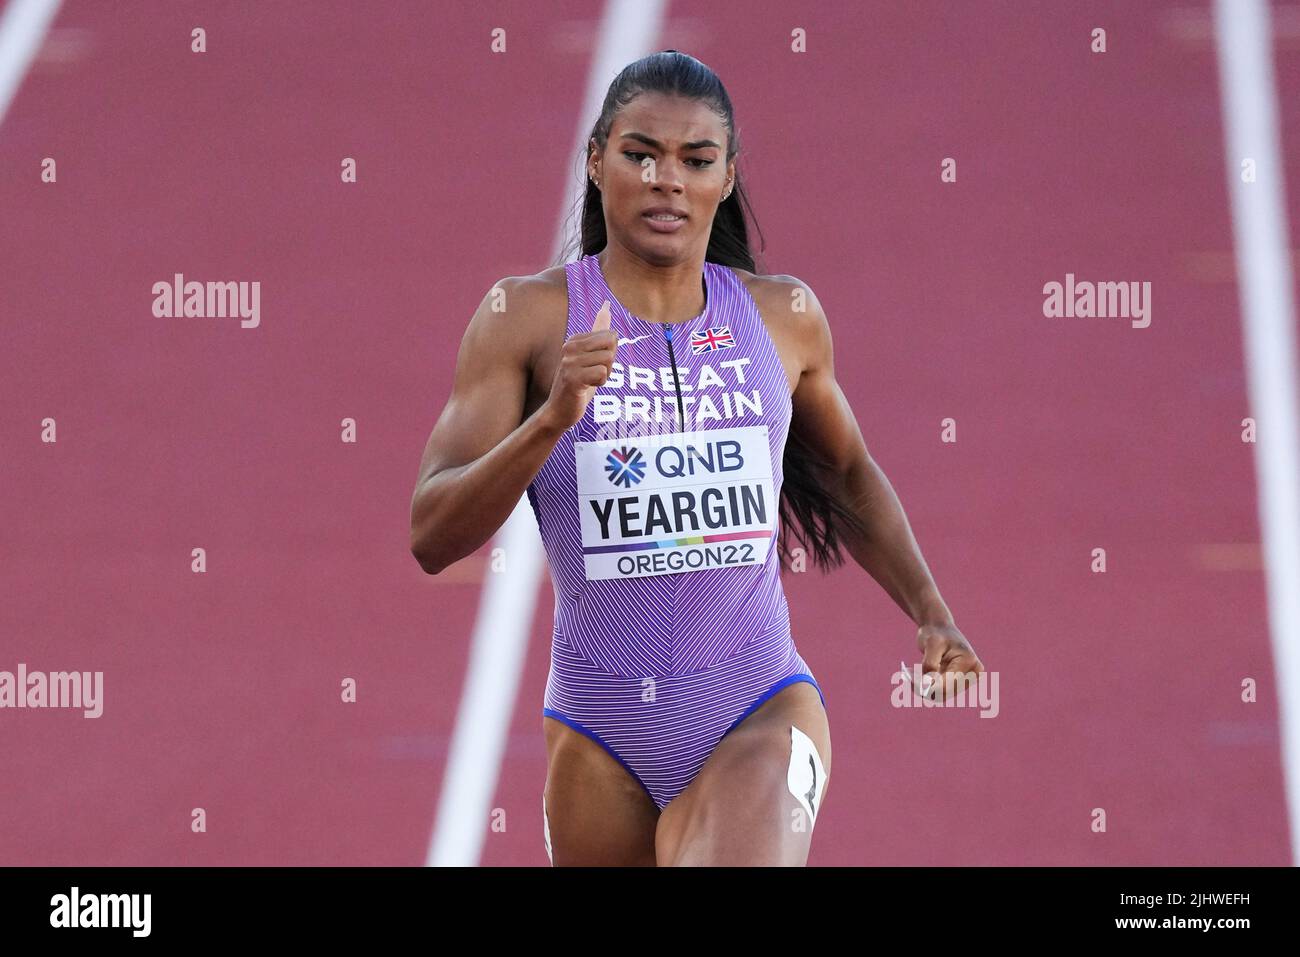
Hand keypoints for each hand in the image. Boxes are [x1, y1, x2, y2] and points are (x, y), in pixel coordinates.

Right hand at [541, 299, 616, 431]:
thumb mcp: (589, 355)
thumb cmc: (577, 384)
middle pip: (611, 346)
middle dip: (608, 364)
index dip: (607, 355)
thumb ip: (598, 332)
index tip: (591, 366)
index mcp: (575, 339)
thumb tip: (607, 306)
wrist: (559, 410)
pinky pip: (602, 374)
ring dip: (603, 376)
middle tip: (591, 375)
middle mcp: (570, 346)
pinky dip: (599, 384)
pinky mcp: (572, 378)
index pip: (610, 337)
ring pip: (608, 361)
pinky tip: (585, 389)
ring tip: (587, 382)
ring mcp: (569, 362)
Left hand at [914, 622, 982, 701]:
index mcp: (969, 662)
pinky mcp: (958, 684)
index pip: (947, 685)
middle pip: (944, 692)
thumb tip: (928, 685)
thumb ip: (930, 664)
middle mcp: (973, 674)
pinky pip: (940, 692)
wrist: (939, 629)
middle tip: (908, 676)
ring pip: (941, 695)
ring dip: (924, 688)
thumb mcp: (931, 644)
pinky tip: (917, 675)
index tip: (910, 680)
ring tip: (911, 674)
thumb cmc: (936, 633)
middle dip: (924, 687)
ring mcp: (967, 680)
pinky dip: (927, 687)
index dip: (927, 686)